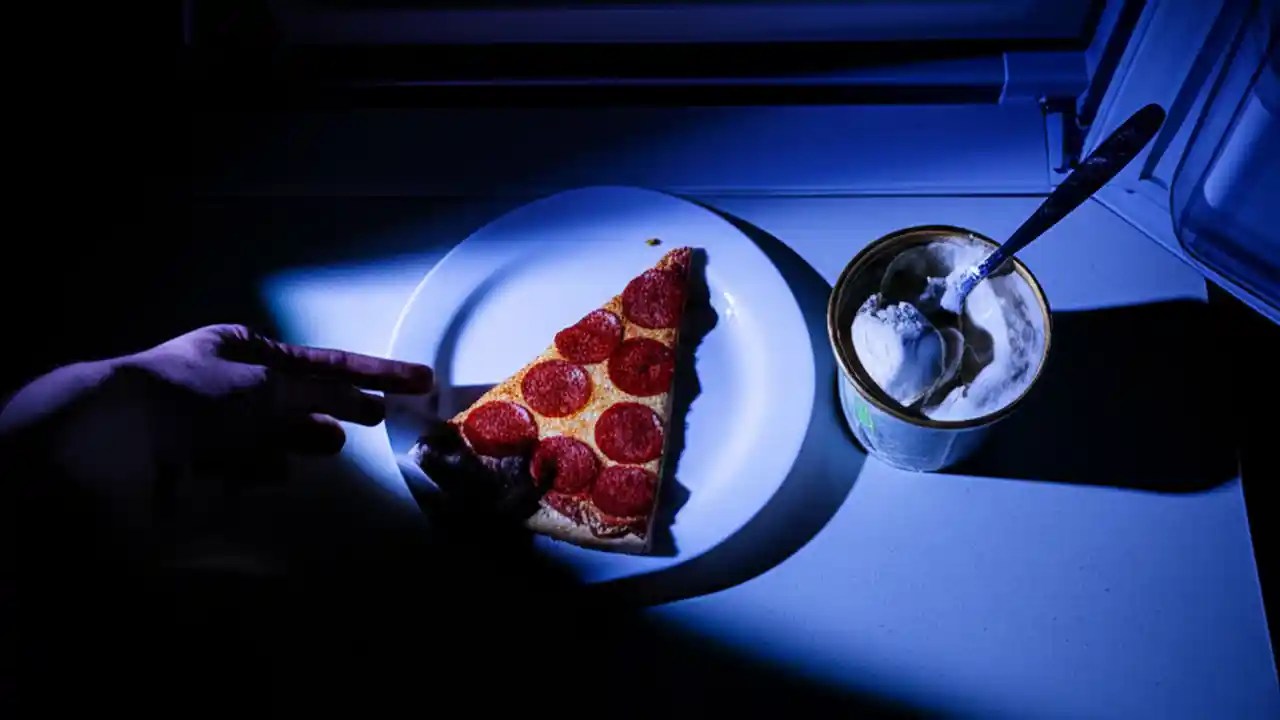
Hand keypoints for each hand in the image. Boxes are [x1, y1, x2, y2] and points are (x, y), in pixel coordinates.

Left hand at [2, 324, 432, 550]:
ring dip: (305, 437)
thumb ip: (322, 396)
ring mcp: (215, 424)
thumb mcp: (269, 387)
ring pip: (277, 432)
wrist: (112, 439)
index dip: (376, 373)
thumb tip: (363, 403)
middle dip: (342, 406)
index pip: (327, 362)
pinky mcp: (198, 464)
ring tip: (335, 444)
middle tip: (384, 419)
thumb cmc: (194, 397)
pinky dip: (265, 467)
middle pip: (302, 397)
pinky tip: (279, 471)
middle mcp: (231, 382)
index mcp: (245, 349)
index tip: (421, 380)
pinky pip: (246, 464)